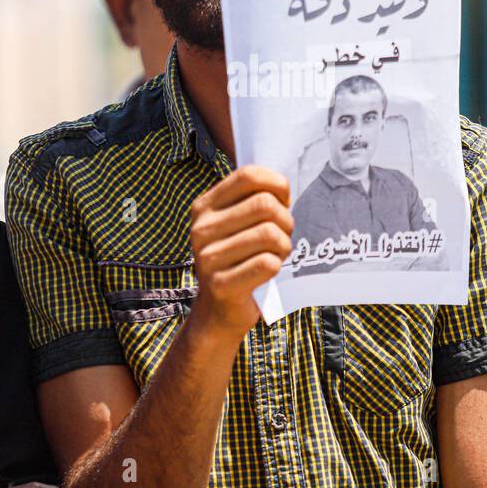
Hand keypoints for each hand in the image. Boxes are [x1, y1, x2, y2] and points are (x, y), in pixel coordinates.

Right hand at [187, 165, 292, 341]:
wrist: (218, 312)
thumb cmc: (239, 259)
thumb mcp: (237, 225)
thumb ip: (252, 200)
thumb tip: (283, 184)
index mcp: (204, 207)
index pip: (248, 175)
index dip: (277, 184)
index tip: (284, 200)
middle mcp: (201, 229)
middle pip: (265, 204)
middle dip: (285, 220)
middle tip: (283, 234)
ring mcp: (207, 258)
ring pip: (269, 234)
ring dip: (283, 245)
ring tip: (276, 254)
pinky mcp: (220, 284)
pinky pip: (267, 263)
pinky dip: (277, 267)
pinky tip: (268, 272)